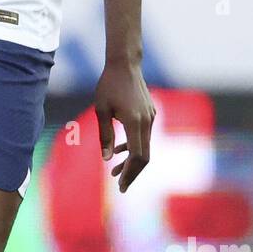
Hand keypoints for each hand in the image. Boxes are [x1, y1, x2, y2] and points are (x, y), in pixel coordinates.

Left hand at [93, 60, 154, 192]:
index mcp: (134, 121)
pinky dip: (134, 147)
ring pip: (145, 147)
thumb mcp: (101, 110)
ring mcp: (151, 117)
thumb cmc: (108, 85)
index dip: (130, 173)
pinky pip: (144, 137)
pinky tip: (120, 151)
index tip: (120, 186)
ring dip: (132, 161)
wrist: (125, 64)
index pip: (137, 155)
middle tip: (121, 187)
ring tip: (115, 172)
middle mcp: (147, 121)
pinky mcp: (150, 114)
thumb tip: (107, 159)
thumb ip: (105, 135)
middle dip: (133, 173)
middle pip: (145, 156)